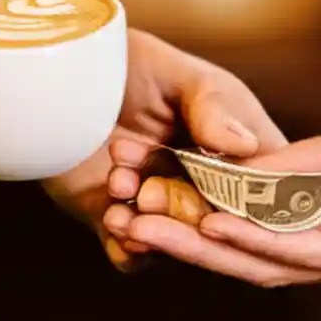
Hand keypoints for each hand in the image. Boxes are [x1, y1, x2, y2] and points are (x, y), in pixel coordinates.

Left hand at [42, 30, 286, 269]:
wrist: (57, 79)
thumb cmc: (128, 62)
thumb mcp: (177, 74)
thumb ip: (213, 107)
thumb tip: (245, 146)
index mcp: (236, 150)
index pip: (264, 188)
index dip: (249, 197)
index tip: (219, 187)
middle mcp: (204, 186)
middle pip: (218, 226)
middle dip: (183, 211)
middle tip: (147, 188)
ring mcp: (162, 208)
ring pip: (175, 245)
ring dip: (150, 225)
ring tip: (119, 186)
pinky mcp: (119, 222)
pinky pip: (134, 258)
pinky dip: (128, 249)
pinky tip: (112, 217)